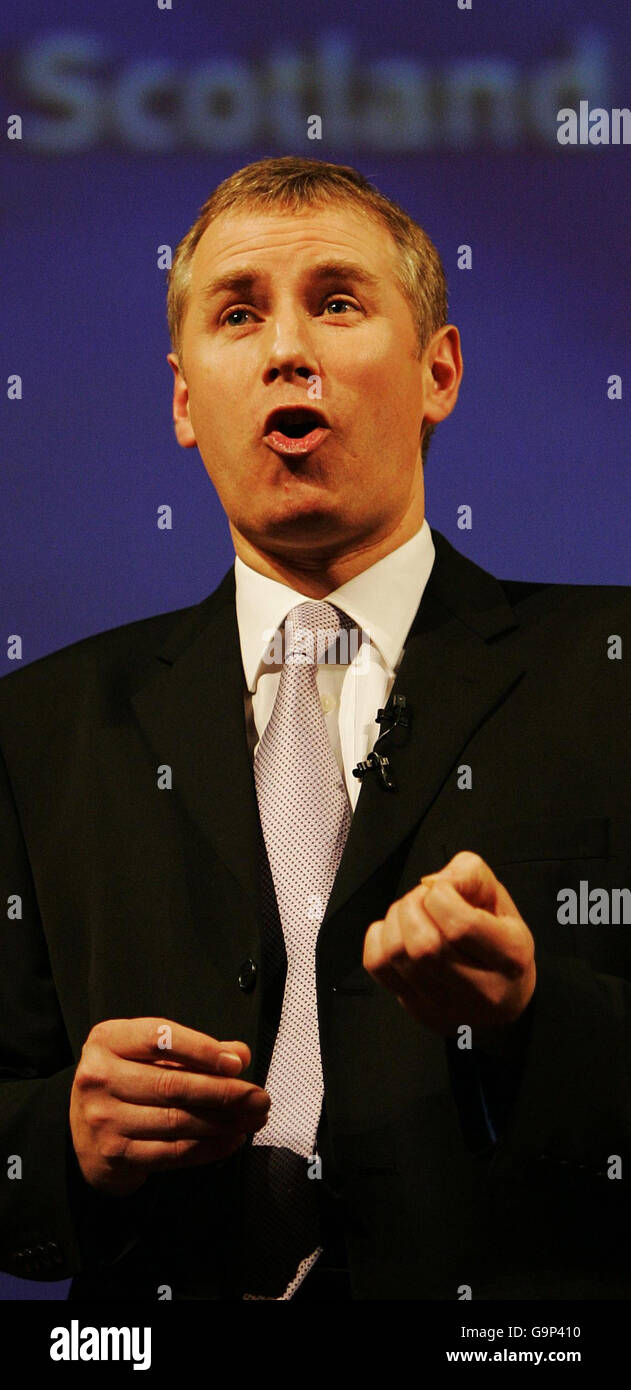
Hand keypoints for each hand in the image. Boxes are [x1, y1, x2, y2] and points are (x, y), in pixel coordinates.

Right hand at [69, 1018, 270, 1195]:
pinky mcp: (116, 1154)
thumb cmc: (123, 1085)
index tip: (236, 1063)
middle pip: (173, 1085)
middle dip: (225, 1092)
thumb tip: (238, 1054)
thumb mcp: (147, 1056)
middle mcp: (99, 1077)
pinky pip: (173, 1152)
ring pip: (177, 1121)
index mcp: (107, 1040)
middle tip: (258, 1097)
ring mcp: (104, 1119)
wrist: (83, 1136)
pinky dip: (209, 1147)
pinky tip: (232, 1140)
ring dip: (224, 1122)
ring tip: (253, 1118)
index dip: (202, 1050)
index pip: (159, 1038)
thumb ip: (193, 1052)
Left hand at [363, 852, 535, 1039]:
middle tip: (424, 900)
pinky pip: (378, 967)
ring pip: (398, 955)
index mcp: (510, 955)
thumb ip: (470, 875)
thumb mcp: (499, 899)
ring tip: (411, 914)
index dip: (441, 894)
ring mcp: (447, 1006)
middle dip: (413, 906)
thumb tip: (431, 883)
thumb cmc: (499, 939)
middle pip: (424, 945)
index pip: (460, 925)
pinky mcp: (420, 1011)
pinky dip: (378, 938)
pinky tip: (397, 933)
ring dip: (395, 920)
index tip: (444, 889)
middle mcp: (482, 990)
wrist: (504, 999)